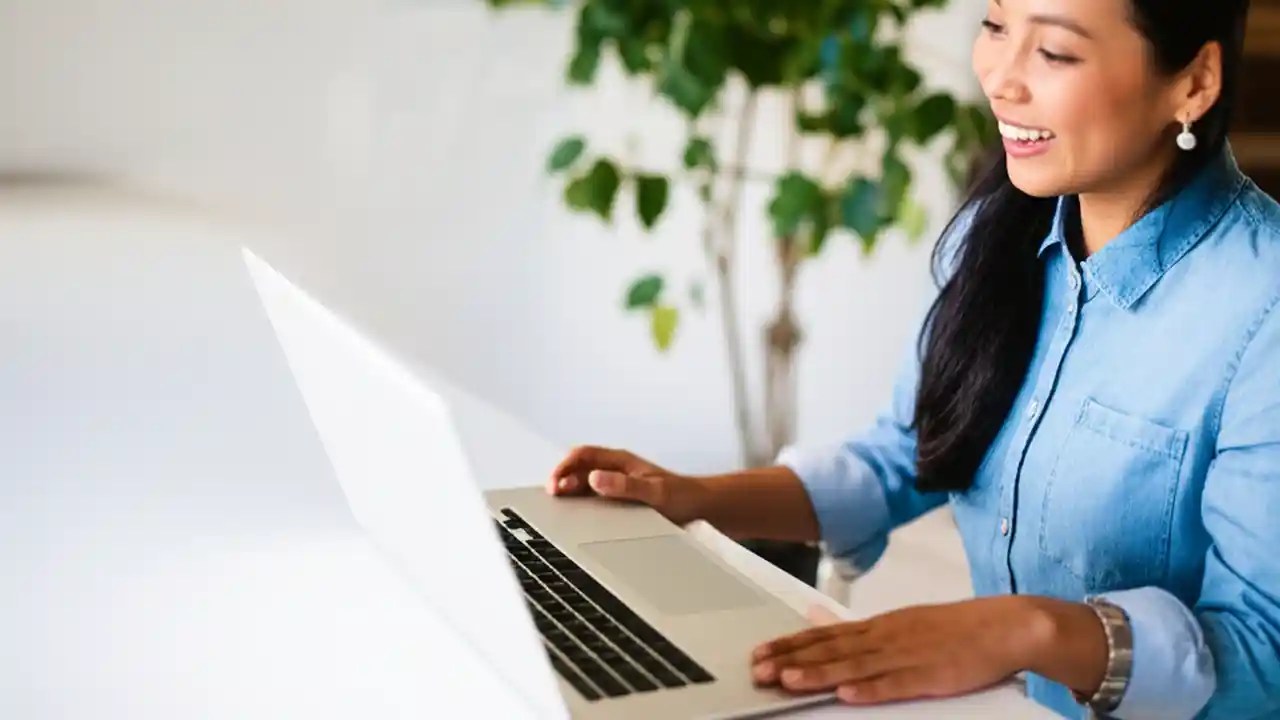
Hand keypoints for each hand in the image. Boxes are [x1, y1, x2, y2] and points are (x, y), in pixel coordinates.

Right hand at [546, 446, 704, 524]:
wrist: (700, 507)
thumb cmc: (682, 495)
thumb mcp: (654, 492)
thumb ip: (625, 486)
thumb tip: (596, 479)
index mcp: (621, 461)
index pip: (583, 455)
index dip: (564, 467)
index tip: (555, 484)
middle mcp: (616, 470)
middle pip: (579, 469)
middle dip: (561, 480)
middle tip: (552, 498)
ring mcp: (617, 484)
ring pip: (583, 483)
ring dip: (569, 492)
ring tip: (559, 506)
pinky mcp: (620, 499)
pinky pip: (593, 498)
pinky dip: (580, 504)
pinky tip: (578, 517)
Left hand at [750, 597, 1054, 705]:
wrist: (1005, 626)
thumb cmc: (952, 629)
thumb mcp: (899, 621)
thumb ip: (857, 627)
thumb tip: (816, 617)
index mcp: (879, 626)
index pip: (825, 635)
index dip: (790, 644)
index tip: (760, 652)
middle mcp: (886, 637)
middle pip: (831, 649)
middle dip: (793, 659)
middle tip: (759, 669)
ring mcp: (908, 655)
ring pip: (855, 666)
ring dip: (820, 673)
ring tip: (789, 679)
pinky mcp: (931, 675)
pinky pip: (896, 684)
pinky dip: (871, 689)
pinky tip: (847, 694)